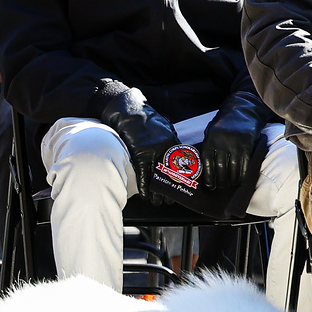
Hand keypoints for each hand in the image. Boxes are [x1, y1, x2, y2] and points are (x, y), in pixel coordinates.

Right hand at [99, 88, 180, 202]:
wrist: (128, 109)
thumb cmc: (145, 117)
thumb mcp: (163, 126)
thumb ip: (170, 139)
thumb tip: (175, 151)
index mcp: (172, 141)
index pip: (180, 163)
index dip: (181, 177)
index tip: (184, 186)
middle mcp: (164, 147)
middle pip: (169, 172)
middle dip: (170, 188)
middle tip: (171, 199)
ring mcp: (152, 151)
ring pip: (156, 176)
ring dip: (157, 191)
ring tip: (158, 201)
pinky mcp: (139, 153)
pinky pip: (143, 174)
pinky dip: (144, 186)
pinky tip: (146, 195)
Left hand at [200, 92, 270, 189]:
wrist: (243, 110)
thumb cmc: (225, 123)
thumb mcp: (212, 131)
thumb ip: (208, 146)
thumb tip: (203, 167)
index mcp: (210, 139)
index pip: (207, 163)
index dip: (208, 177)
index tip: (210, 187)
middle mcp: (222, 141)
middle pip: (221, 168)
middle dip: (221, 181)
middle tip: (222, 187)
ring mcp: (236, 142)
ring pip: (233, 168)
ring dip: (233, 180)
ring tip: (232, 185)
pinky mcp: (248, 143)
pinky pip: (246, 163)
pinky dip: (244, 173)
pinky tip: (242, 179)